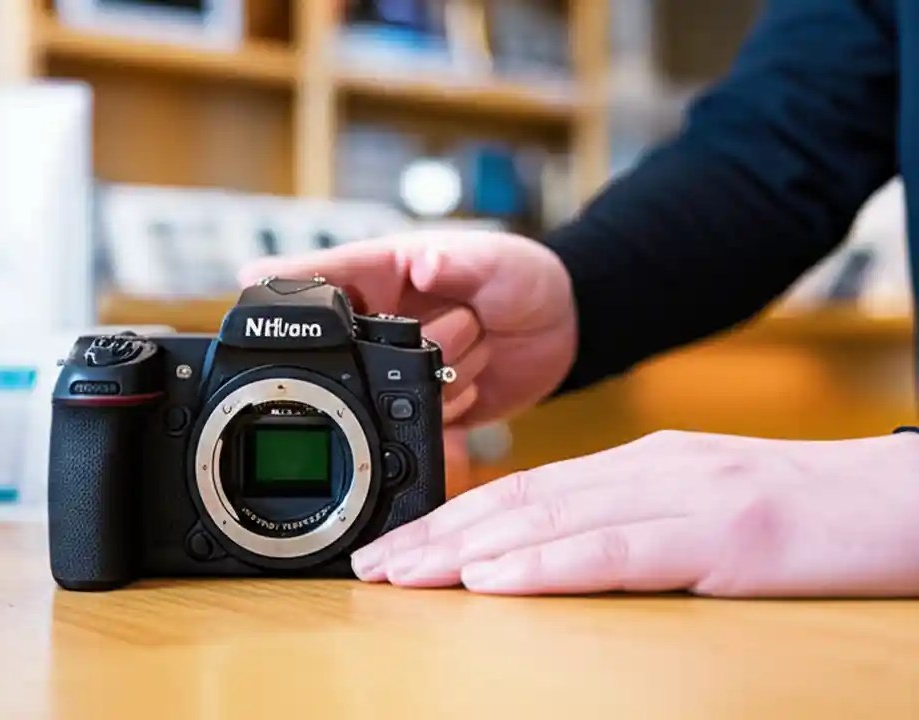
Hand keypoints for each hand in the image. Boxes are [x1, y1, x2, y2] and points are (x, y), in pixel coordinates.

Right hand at [238, 231, 576, 425]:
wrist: (564, 332)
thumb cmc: (525, 278)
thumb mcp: (500, 260)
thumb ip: (462, 261)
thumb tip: (422, 261)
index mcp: (381, 273)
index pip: (318, 279)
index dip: (281, 291)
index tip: (246, 291)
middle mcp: (376, 321)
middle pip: (348, 354)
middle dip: (409, 350)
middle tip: (466, 323)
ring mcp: (392, 366)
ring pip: (387, 396)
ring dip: (443, 378)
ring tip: (479, 343)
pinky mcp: (414, 404)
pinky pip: (412, 426)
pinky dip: (451, 410)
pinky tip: (477, 379)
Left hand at [351, 431, 918, 596]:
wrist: (905, 500)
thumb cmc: (805, 514)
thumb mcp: (700, 507)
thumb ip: (627, 519)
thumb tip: (549, 549)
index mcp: (640, 466)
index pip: (523, 491)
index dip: (450, 519)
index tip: (395, 548)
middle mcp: (648, 470)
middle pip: (517, 501)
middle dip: (436, 535)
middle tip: (371, 564)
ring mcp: (684, 495)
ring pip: (549, 519)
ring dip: (466, 550)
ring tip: (404, 574)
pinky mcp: (722, 532)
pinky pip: (616, 550)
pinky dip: (547, 564)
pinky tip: (495, 578)